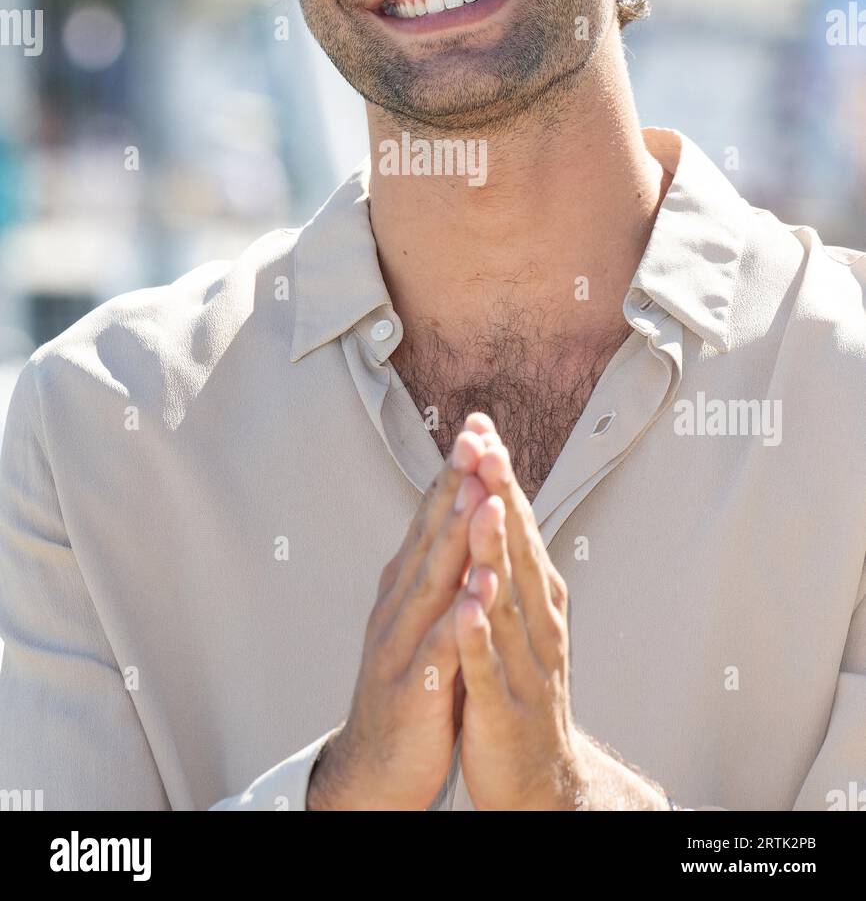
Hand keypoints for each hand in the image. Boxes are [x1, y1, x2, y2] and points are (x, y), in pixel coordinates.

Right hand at [307, 424, 498, 809]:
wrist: (375, 768)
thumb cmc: (410, 686)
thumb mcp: (422, 619)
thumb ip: (438, 571)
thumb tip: (462, 513)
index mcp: (404, 588)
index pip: (431, 520)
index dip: (453, 475)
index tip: (476, 430)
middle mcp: (397, 606)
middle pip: (429, 537)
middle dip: (454, 487)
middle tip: (475, 440)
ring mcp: (400, 645)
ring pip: (433, 583)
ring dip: (456, 537)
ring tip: (481, 496)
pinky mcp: (412, 689)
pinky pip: (439, 649)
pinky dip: (458, 620)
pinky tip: (478, 594)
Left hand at [453, 414, 586, 810]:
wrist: (541, 781)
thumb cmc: (523, 687)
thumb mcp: (520, 617)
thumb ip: (510, 562)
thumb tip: (500, 498)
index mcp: (536, 597)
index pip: (516, 524)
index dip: (498, 476)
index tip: (481, 427)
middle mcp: (538, 621)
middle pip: (517, 549)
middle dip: (501, 495)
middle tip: (487, 444)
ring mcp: (526, 665)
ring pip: (507, 599)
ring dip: (495, 550)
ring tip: (484, 504)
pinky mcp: (506, 708)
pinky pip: (489, 665)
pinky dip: (480, 632)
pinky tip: (467, 603)